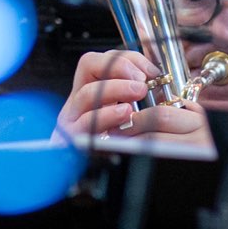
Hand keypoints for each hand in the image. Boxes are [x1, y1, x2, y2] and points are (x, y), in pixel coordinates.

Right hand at [56, 49, 213, 149]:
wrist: (79, 170)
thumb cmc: (105, 143)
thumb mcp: (119, 113)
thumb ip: (131, 95)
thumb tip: (155, 79)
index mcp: (89, 89)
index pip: (100, 59)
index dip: (125, 59)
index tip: (148, 70)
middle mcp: (77, 99)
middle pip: (88, 66)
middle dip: (119, 67)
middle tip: (142, 80)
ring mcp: (72, 118)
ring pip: (88, 92)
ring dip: (116, 88)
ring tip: (138, 92)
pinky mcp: (72, 138)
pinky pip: (86, 122)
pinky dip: (107, 114)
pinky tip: (124, 114)